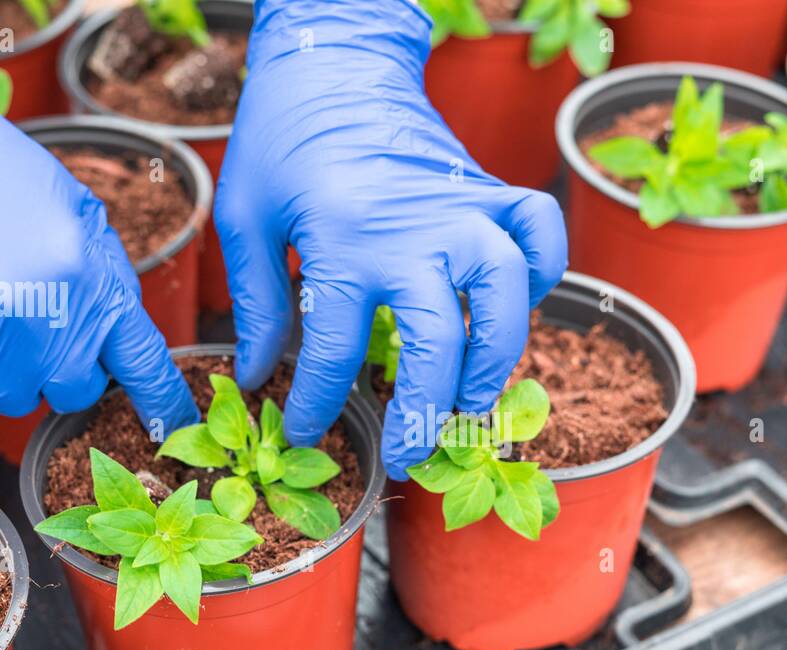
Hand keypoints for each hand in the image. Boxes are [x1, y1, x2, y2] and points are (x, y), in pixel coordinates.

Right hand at [0, 41, 196, 432]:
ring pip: (10, 400)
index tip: (177, 428)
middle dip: (55, 365)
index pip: (142, 362)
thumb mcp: (72, 209)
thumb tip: (129, 343)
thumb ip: (106, 278)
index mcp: (86, 277)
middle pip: (72, 392)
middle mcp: (38, 317)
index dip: (162, 401)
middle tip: (20, 313)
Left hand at [216, 0, 567, 479]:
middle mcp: (410, 228)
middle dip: (424, 410)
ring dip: (494, 357)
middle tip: (409, 454)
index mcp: (341, 237)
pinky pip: (539, 234)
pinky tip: (515, 308)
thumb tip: (259, 377)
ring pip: (505, 294)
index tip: (304, 431)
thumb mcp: (244, 215)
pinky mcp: (487, 191)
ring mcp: (458, 209)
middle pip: (437, 338)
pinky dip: (542, 271)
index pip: (335, 347)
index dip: (317, 403)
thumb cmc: (281, 136)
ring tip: (467, 400)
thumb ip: (257, 302)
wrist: (336, 58)